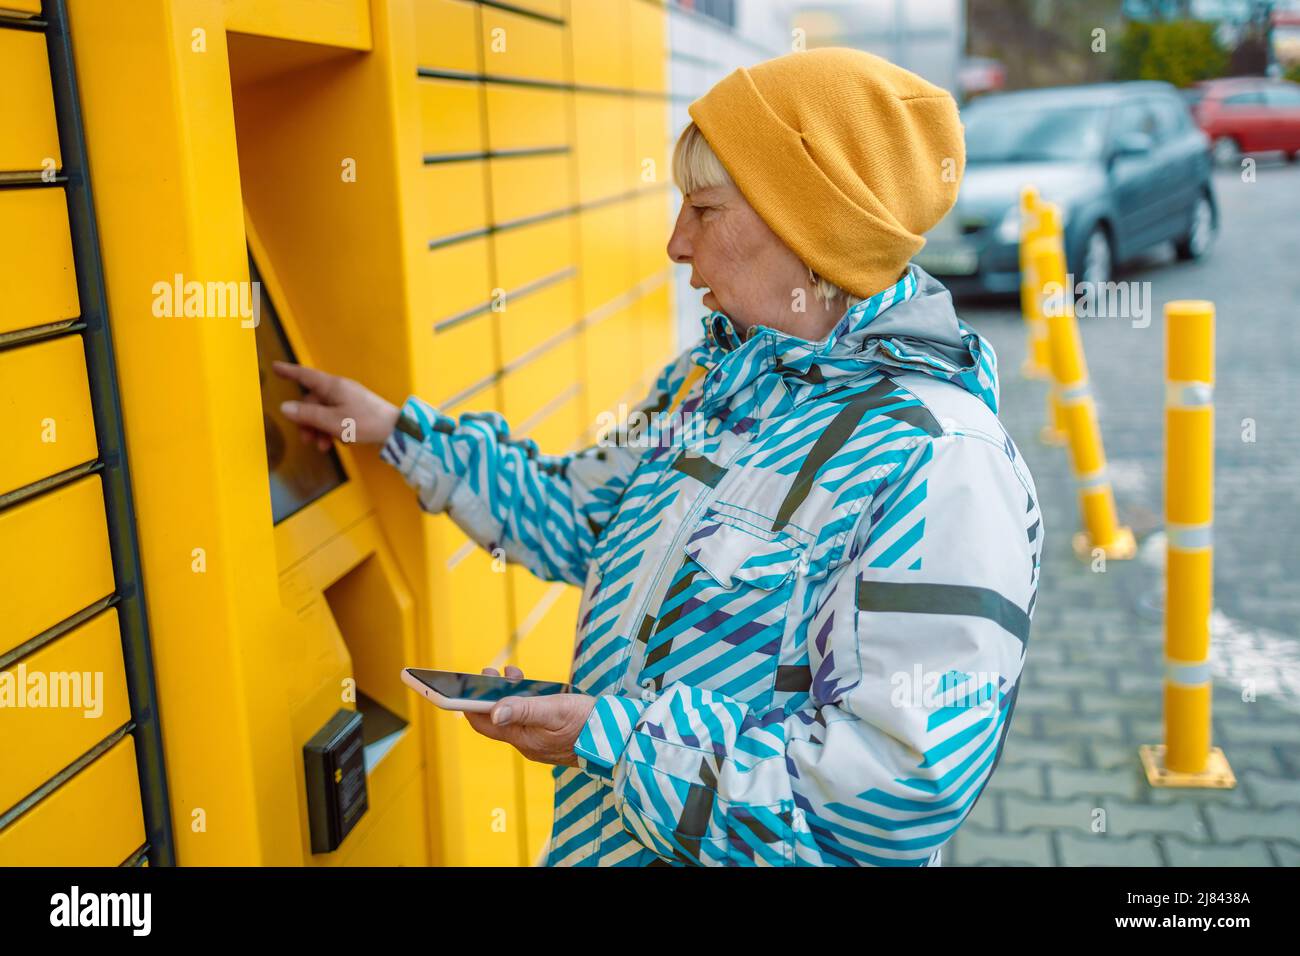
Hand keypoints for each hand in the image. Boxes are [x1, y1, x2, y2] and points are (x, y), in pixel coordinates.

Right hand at [271, 360, 399, 450]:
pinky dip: (333, 430)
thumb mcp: (332, 421)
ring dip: (320, 430)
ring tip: (324, 447)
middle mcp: (339, 390)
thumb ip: (308, 415)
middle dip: (307, 421)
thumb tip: (285, 407)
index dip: (289, 371)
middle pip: (313, 401)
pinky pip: (337, 418)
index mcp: (332, 386)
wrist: (396, 430)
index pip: (305, 375)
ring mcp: (348, 400)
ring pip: (324, 412)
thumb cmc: (364, 422)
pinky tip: (340, 443)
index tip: (274, 367)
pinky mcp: (356, 410)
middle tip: (308, 440)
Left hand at [464, 666, 595, 768]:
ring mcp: (539, 740)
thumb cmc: (588, 722)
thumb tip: (494, 711)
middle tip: (487, 672)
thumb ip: (524, 709)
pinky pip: (529, 718)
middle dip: (489, 695)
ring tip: (511, 674)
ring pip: (514, 717)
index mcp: (523, 739)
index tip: (459, 686)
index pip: (483, 724)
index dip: (469, 705)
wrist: (619, 739)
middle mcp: (527, 742)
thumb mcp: (554, 710)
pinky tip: (533, 688)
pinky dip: (526, 701)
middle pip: (496, 719)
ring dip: (509, 695)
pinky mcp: (551, 735)